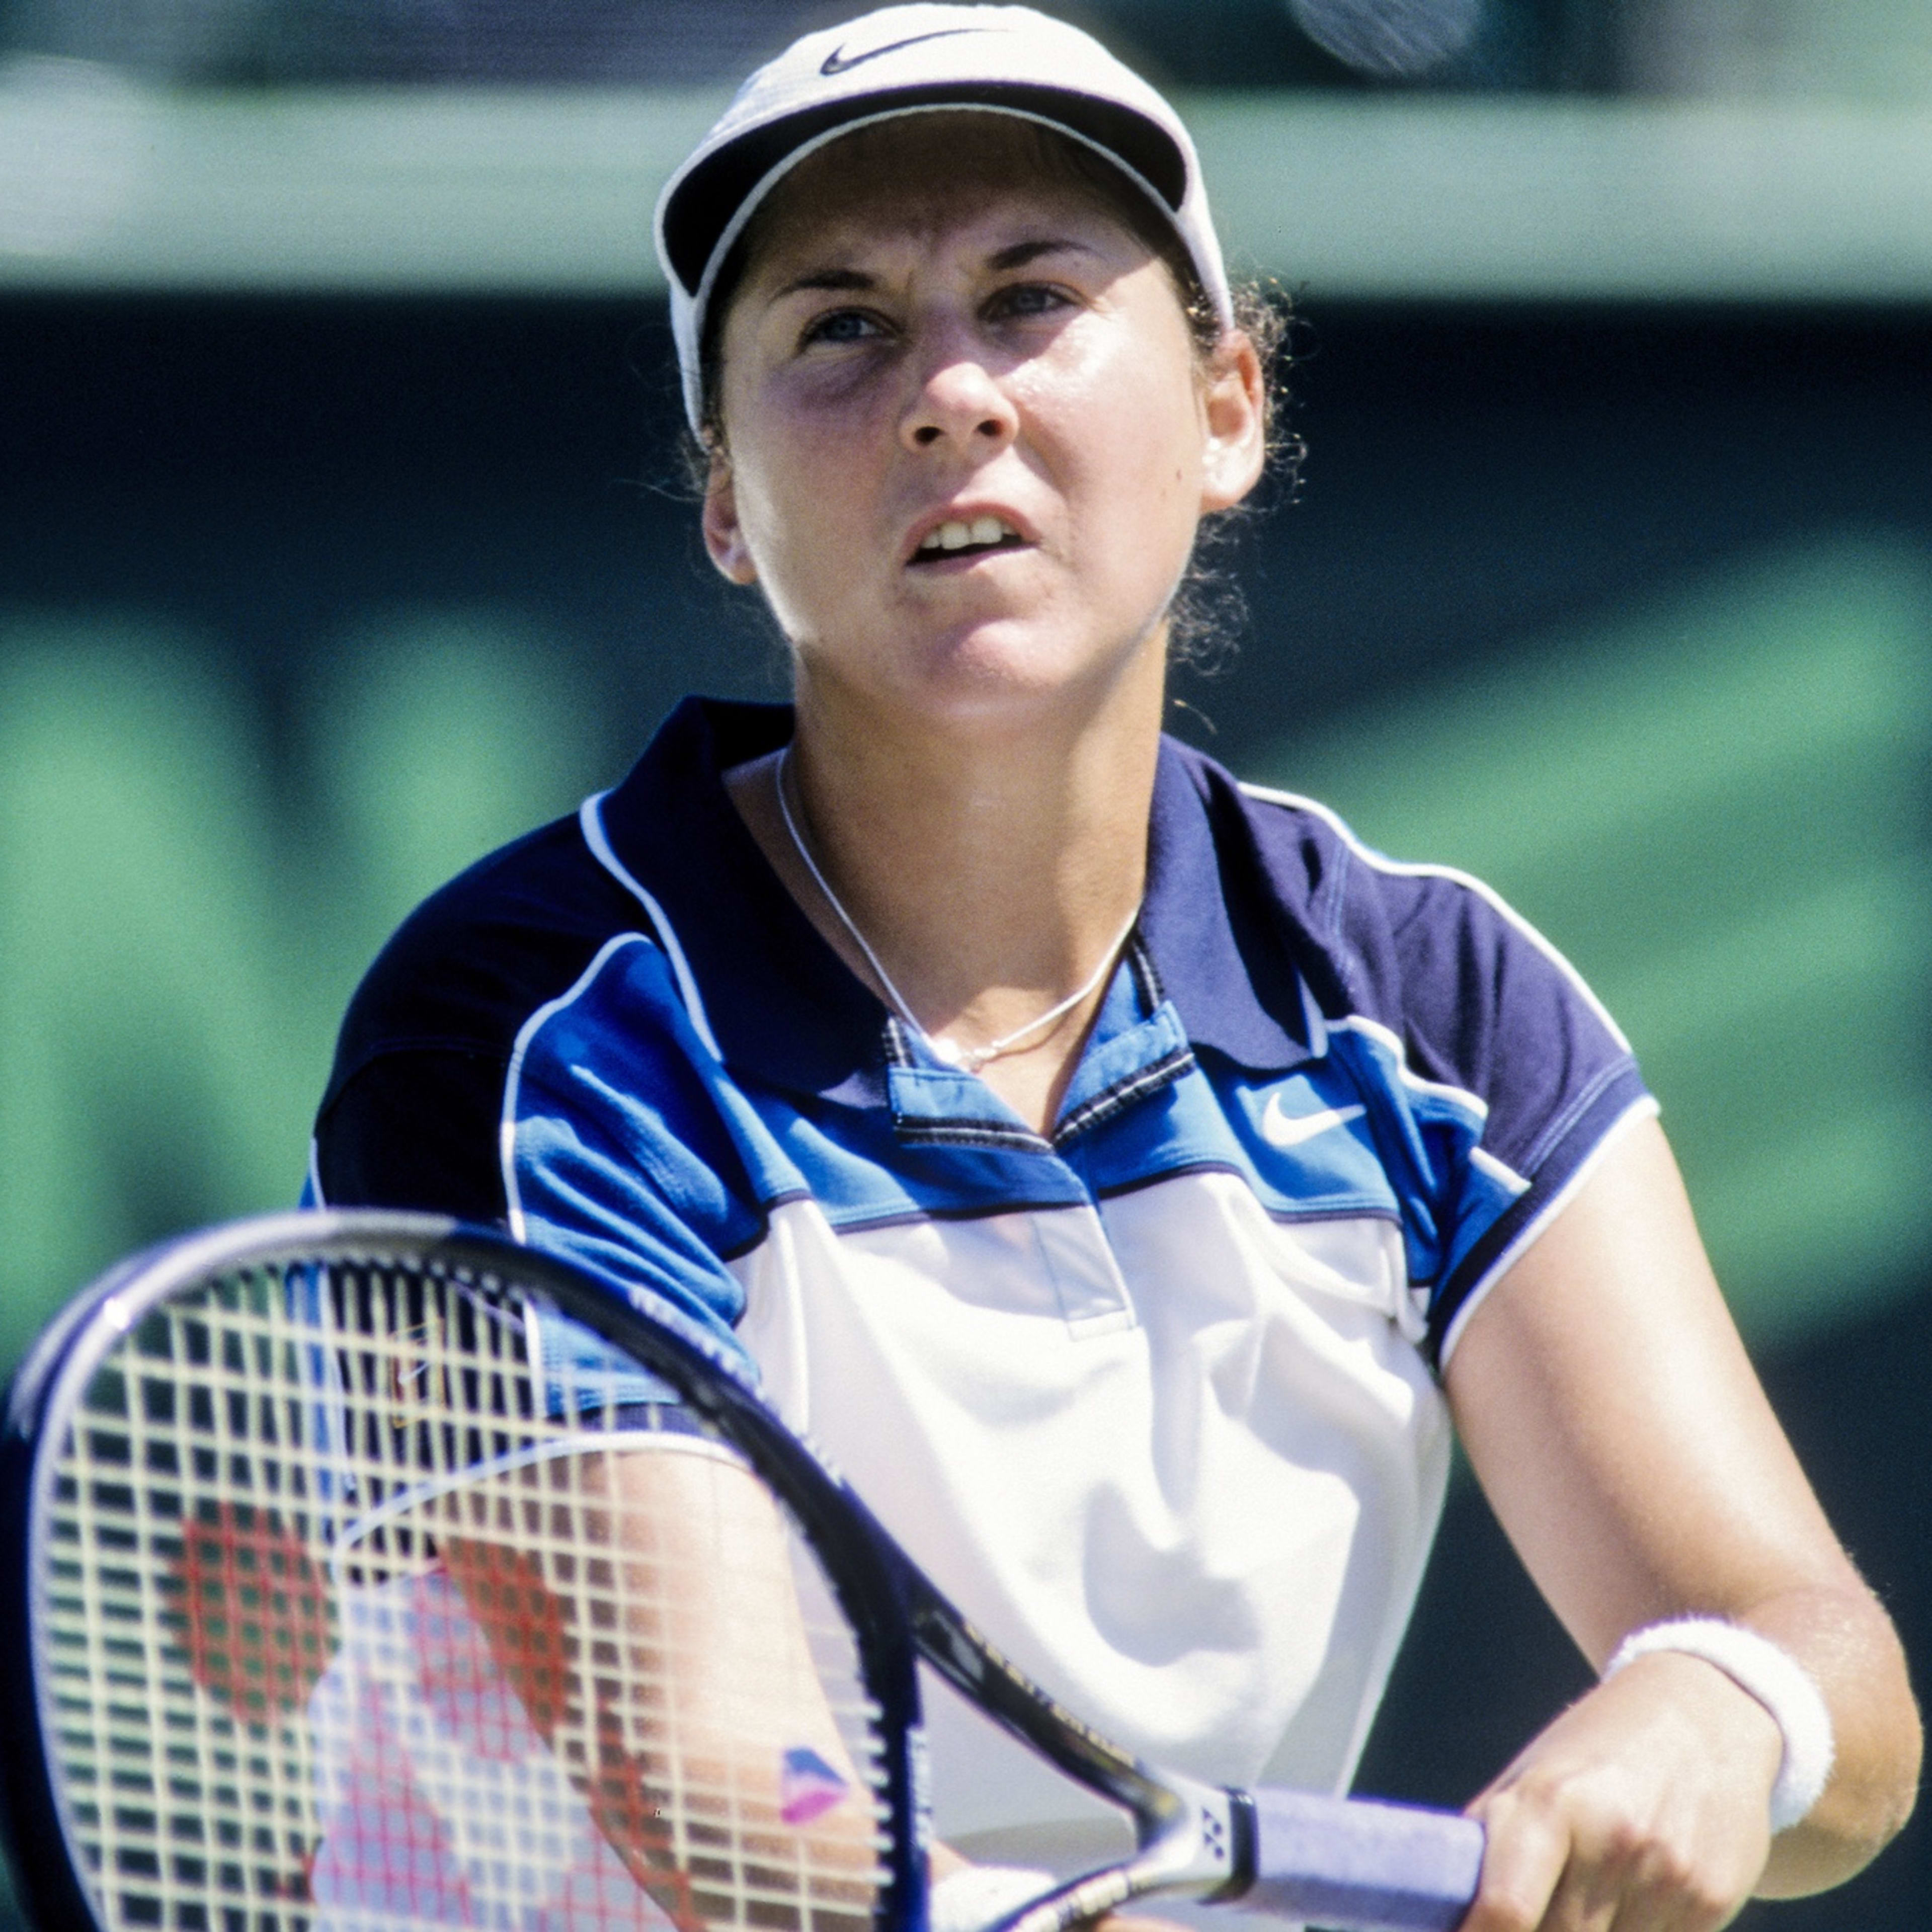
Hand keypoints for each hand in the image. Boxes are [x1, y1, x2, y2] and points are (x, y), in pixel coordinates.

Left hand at [1461, 1651, 1782, 1930]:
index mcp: (1551, 1800)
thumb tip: (1445, 1909)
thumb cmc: (1595, 1749)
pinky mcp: (1711, 1901)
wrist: (1705, 1712)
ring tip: (1579, 1898)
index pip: (1505, 1908)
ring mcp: (1668, 1875)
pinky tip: (1631, 1902)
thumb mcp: (1530, 1775)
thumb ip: (1488, 1845)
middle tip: (1523, 1911)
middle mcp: (1612, 1838)